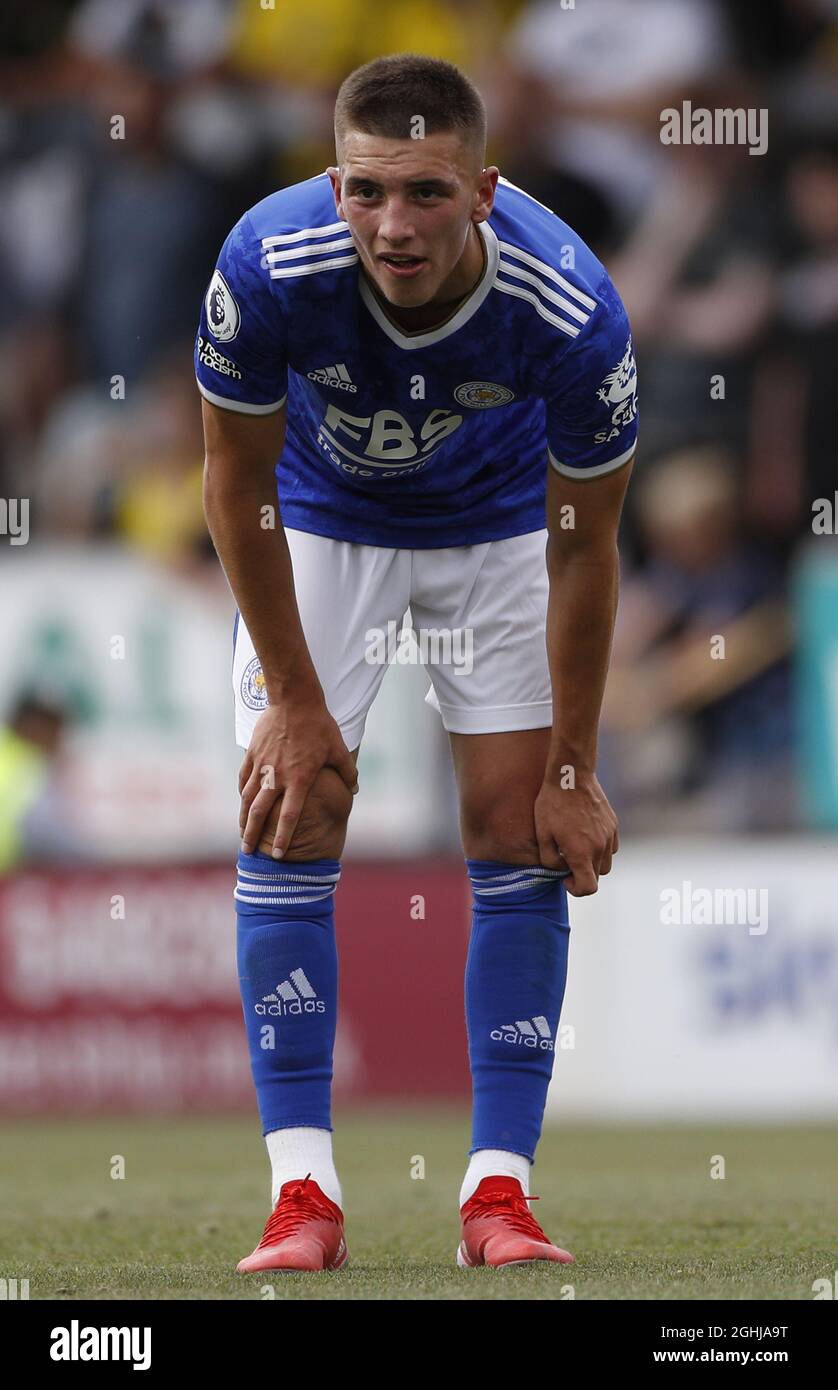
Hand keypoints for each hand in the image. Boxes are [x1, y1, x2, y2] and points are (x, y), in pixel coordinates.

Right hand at [238, 696, 357, 857]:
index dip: (284, 837)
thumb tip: (355, 789)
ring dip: (244, 819)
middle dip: (254, 835)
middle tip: (248, 852)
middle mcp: (278, 776)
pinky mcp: (253, 754)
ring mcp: (262, 765)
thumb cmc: (319, 725)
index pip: (290, 816)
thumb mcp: (338, 749)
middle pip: (261, 813)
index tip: (279, 855)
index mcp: (300, 779)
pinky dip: (242, 794)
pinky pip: (244, 779)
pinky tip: (243, 804)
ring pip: (247, 798)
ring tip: (242, 833)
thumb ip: (348, 772)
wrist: (294, 699)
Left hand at [534, 770, 618, 896]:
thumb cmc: (552, 805)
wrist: (571, 777)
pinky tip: (586, 836)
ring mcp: (609, 836)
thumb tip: (561, 869)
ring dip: (592, 863)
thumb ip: (550, 860)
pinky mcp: (613, 825)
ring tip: (577, 848)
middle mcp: (599, 848)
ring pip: (606, 864)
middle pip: (597, 877)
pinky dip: (600, 849)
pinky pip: (611, 848)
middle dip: (581, 874)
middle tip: (566, 860)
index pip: (588, 888)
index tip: (564, 876)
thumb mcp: (542, 835)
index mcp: (581, 854)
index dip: (575, 889)